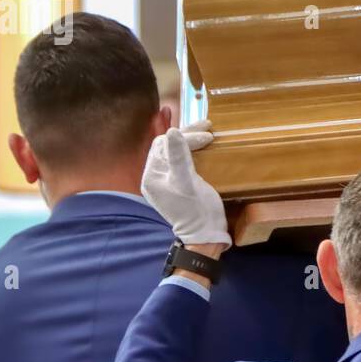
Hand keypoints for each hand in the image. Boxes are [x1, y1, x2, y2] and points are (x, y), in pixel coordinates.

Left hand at [141, 119, 230, 246]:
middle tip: (208, 127)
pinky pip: (181, 161)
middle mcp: (155, 177)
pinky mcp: (179, 184)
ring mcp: (167, 181)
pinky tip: (203, 145)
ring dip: (190, 140)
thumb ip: (178, 156)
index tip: (207, 135)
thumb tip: (173, 131)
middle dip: (187, 135)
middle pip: (168, 147)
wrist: (205, 234)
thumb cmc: (195, 210)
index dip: (184, 137)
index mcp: (151, 176)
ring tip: (208, 131)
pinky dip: (191, 151)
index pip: (163, 145)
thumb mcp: (187, 182)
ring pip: (175, 152)